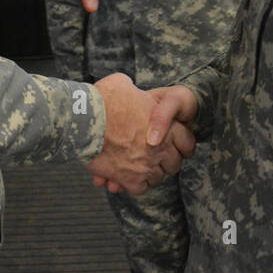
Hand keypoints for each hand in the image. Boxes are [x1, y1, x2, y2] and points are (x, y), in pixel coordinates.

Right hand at [86, 73, 195, 195]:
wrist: (85, 119)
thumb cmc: (104, 99)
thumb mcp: (122, 84)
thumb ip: (132, 91)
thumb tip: (129, 90)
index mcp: (164, 125)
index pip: (186, 141)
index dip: (182, 145)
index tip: (176, 147)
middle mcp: (160, 148)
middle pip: (174, 164)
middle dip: (166, 162)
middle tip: (154, 157)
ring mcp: (146, 165)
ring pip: (157, 178)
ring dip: (149, 174)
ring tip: (137, 167)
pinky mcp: (129, 179)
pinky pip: (140, 189)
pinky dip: (134, 185)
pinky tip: (126, 177)